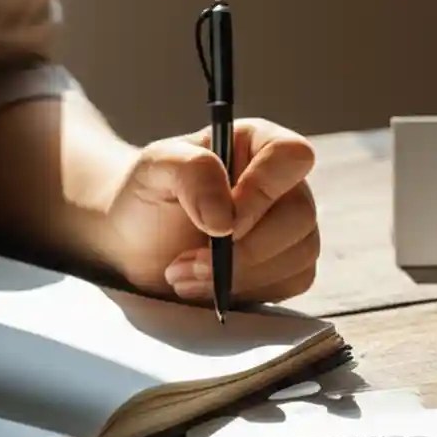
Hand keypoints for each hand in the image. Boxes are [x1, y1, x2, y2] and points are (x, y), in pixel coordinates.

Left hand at [98, 118, 318, 304]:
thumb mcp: (155, 168)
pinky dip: (248, 292)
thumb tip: (225, 218)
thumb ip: (191, 173)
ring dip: (239, 276)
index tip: (220, 224)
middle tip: (190, 262)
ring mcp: (291, 226)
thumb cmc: (148, 196)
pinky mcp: (289, 266)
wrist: (137, 244)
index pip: (292, 156)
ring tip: (186, 274)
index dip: (263, 191)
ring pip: (298, 254)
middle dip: (243, 250)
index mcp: (258, 144)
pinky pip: (293, 282)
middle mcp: (284, 184)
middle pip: (299, 215)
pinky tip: (208, 287)